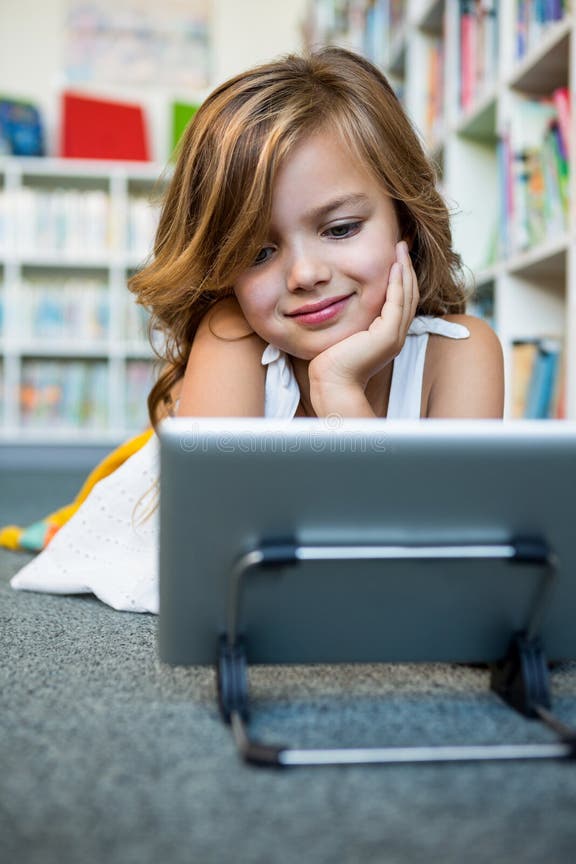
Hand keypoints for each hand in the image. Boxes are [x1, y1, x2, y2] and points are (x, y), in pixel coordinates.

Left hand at [308, 241, 418, 408]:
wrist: (332, 383)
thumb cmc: (331, 363)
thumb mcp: (345, 334)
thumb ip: (351, 320)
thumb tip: (340, 302)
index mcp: (388, 335)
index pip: (401, 300)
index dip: (401, 277)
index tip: (395, 256)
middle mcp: (396, 335)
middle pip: (409, 294)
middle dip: (407, 268)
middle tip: (402, 244)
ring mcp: (394, 336)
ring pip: (407, 295)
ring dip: (405, 269)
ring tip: (401, 247)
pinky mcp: (387, 336)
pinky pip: (397, 303)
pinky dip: (398, 283)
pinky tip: (395, 266)